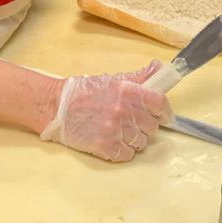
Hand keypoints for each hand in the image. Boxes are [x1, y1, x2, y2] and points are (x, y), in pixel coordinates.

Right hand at [39, 61, 171, 161]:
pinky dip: (123, 150)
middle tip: (132, 121)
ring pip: (141, 142)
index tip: (163, 115)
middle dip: (145, 125)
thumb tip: (160, 68)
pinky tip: (112, 140)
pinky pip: (127, 155)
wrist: (56, 107)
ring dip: (134, 139)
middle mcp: (123, 111)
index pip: (160, 103)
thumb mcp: (113, 80)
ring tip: (119, 130)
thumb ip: (139, 77)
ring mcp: (115, 130)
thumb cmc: (83, 92)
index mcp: (127, 91)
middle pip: (152, 126)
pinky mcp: (105, 147)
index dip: (165, 111)